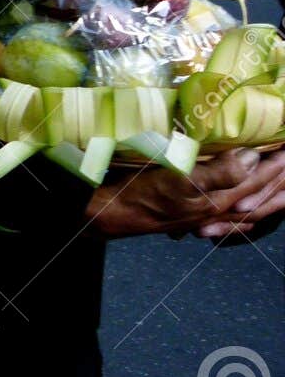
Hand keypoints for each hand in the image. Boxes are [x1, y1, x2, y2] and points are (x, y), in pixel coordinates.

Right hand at [87, 149, 284, 238]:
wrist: (109, 214)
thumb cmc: (140, 193)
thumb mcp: (179, 179)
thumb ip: (219, 172)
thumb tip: (252, 158)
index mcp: (219, 199)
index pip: (258, 178)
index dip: (276, 162)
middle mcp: (216, 209)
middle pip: (259, 196)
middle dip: (279, 180)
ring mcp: (203, 214)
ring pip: (248, 209)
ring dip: (266, 197)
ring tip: (280, 187)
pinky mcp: (188, 213)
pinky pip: (230, 218)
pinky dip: (245, 216)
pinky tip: (244, 213)